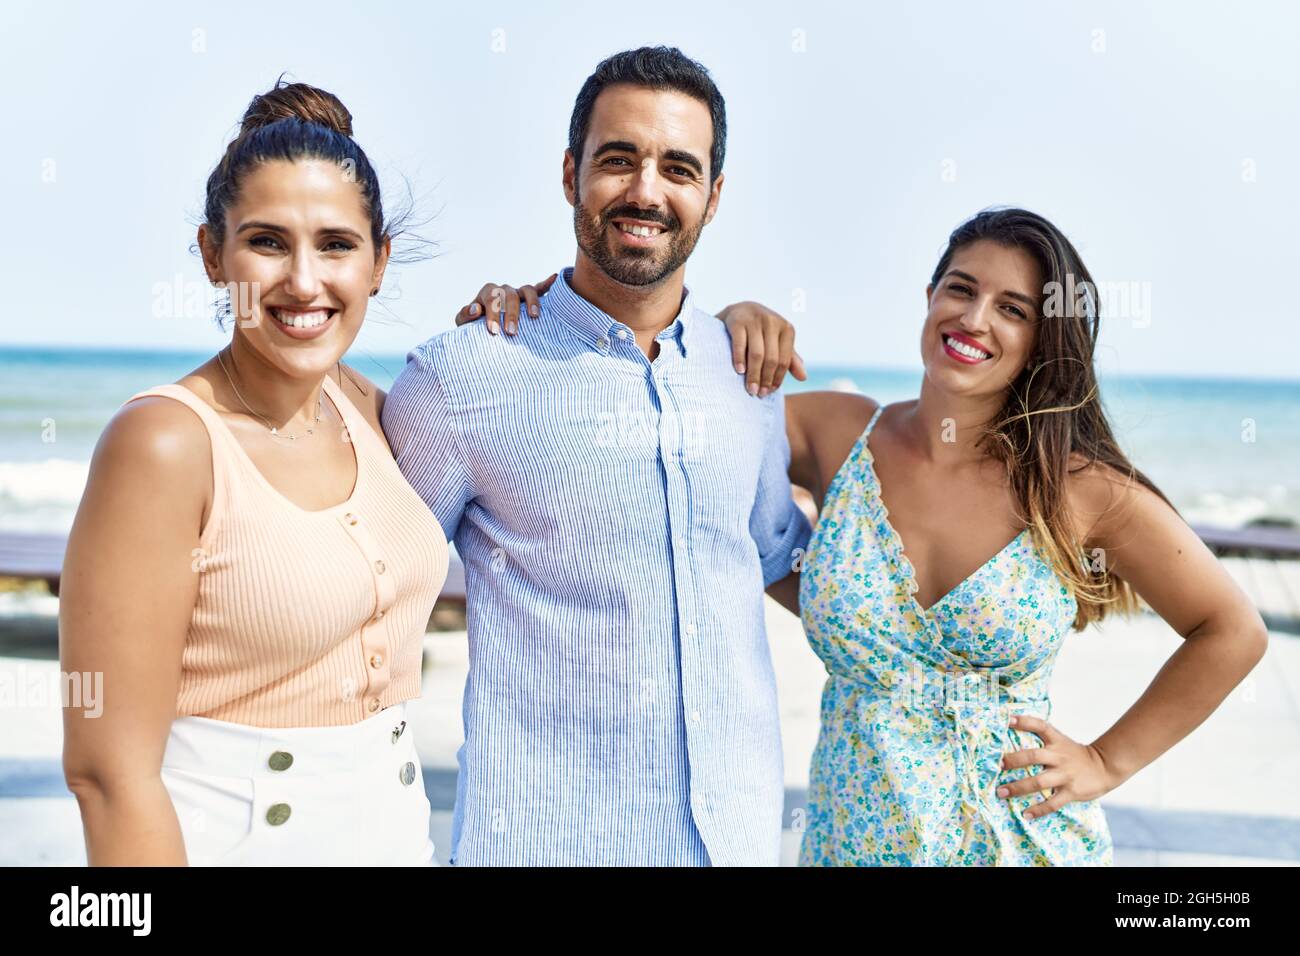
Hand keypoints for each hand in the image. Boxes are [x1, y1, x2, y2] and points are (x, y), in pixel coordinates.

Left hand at [454, 274, 557, 334]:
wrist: (484, 329)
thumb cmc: (474, 326)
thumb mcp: (463, 323)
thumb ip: (464, 315)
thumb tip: (475, 309)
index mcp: (488, 292)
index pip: (491, 298)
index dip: (492, 313)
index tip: (494, 331)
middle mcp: (504, 289)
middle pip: (510, 295)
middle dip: (511, 313)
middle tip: (512, 332)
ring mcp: (518, 293)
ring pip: (527, 290)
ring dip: (532, 302)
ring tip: (534, 317)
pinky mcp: (529, 299)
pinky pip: (540, 289)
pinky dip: (548, 283)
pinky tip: (555, 277)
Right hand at [714, 301, 806, 397]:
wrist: (740, 311)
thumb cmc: (762, 332)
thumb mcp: (778, 342)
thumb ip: (790, 359)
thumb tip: (804, 378)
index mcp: (787, 329)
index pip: (784, 360)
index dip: (777, 379)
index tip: (769, 392)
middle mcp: (773, 322)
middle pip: (771, 359)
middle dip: (765, 379)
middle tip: (758, 393)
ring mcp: (755, 320)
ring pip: (757, 354)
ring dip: (753, 374)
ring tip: (750, 389)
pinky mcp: (738, 321)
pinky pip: (740, 344)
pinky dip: (739, 359)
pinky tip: (739, 371)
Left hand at [996, 714, 1118, 819]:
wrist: (1104, 767)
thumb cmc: (1074, 754)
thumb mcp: (1061, 741)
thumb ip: (1042, 739)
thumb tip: (1012, 730)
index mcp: (1056, 741)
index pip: (1040, 726)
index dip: (1024, 722)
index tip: (1008, 720)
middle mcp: (1059, 756)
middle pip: (1033, 756)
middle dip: (1014, 760)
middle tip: (998, 765)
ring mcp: (1065, 775)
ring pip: (1039, 781)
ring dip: (1018, 788)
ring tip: (1001, 792)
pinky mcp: (1071, 792)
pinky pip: (1052, 803)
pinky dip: (1038, 809)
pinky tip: (1025, 814)